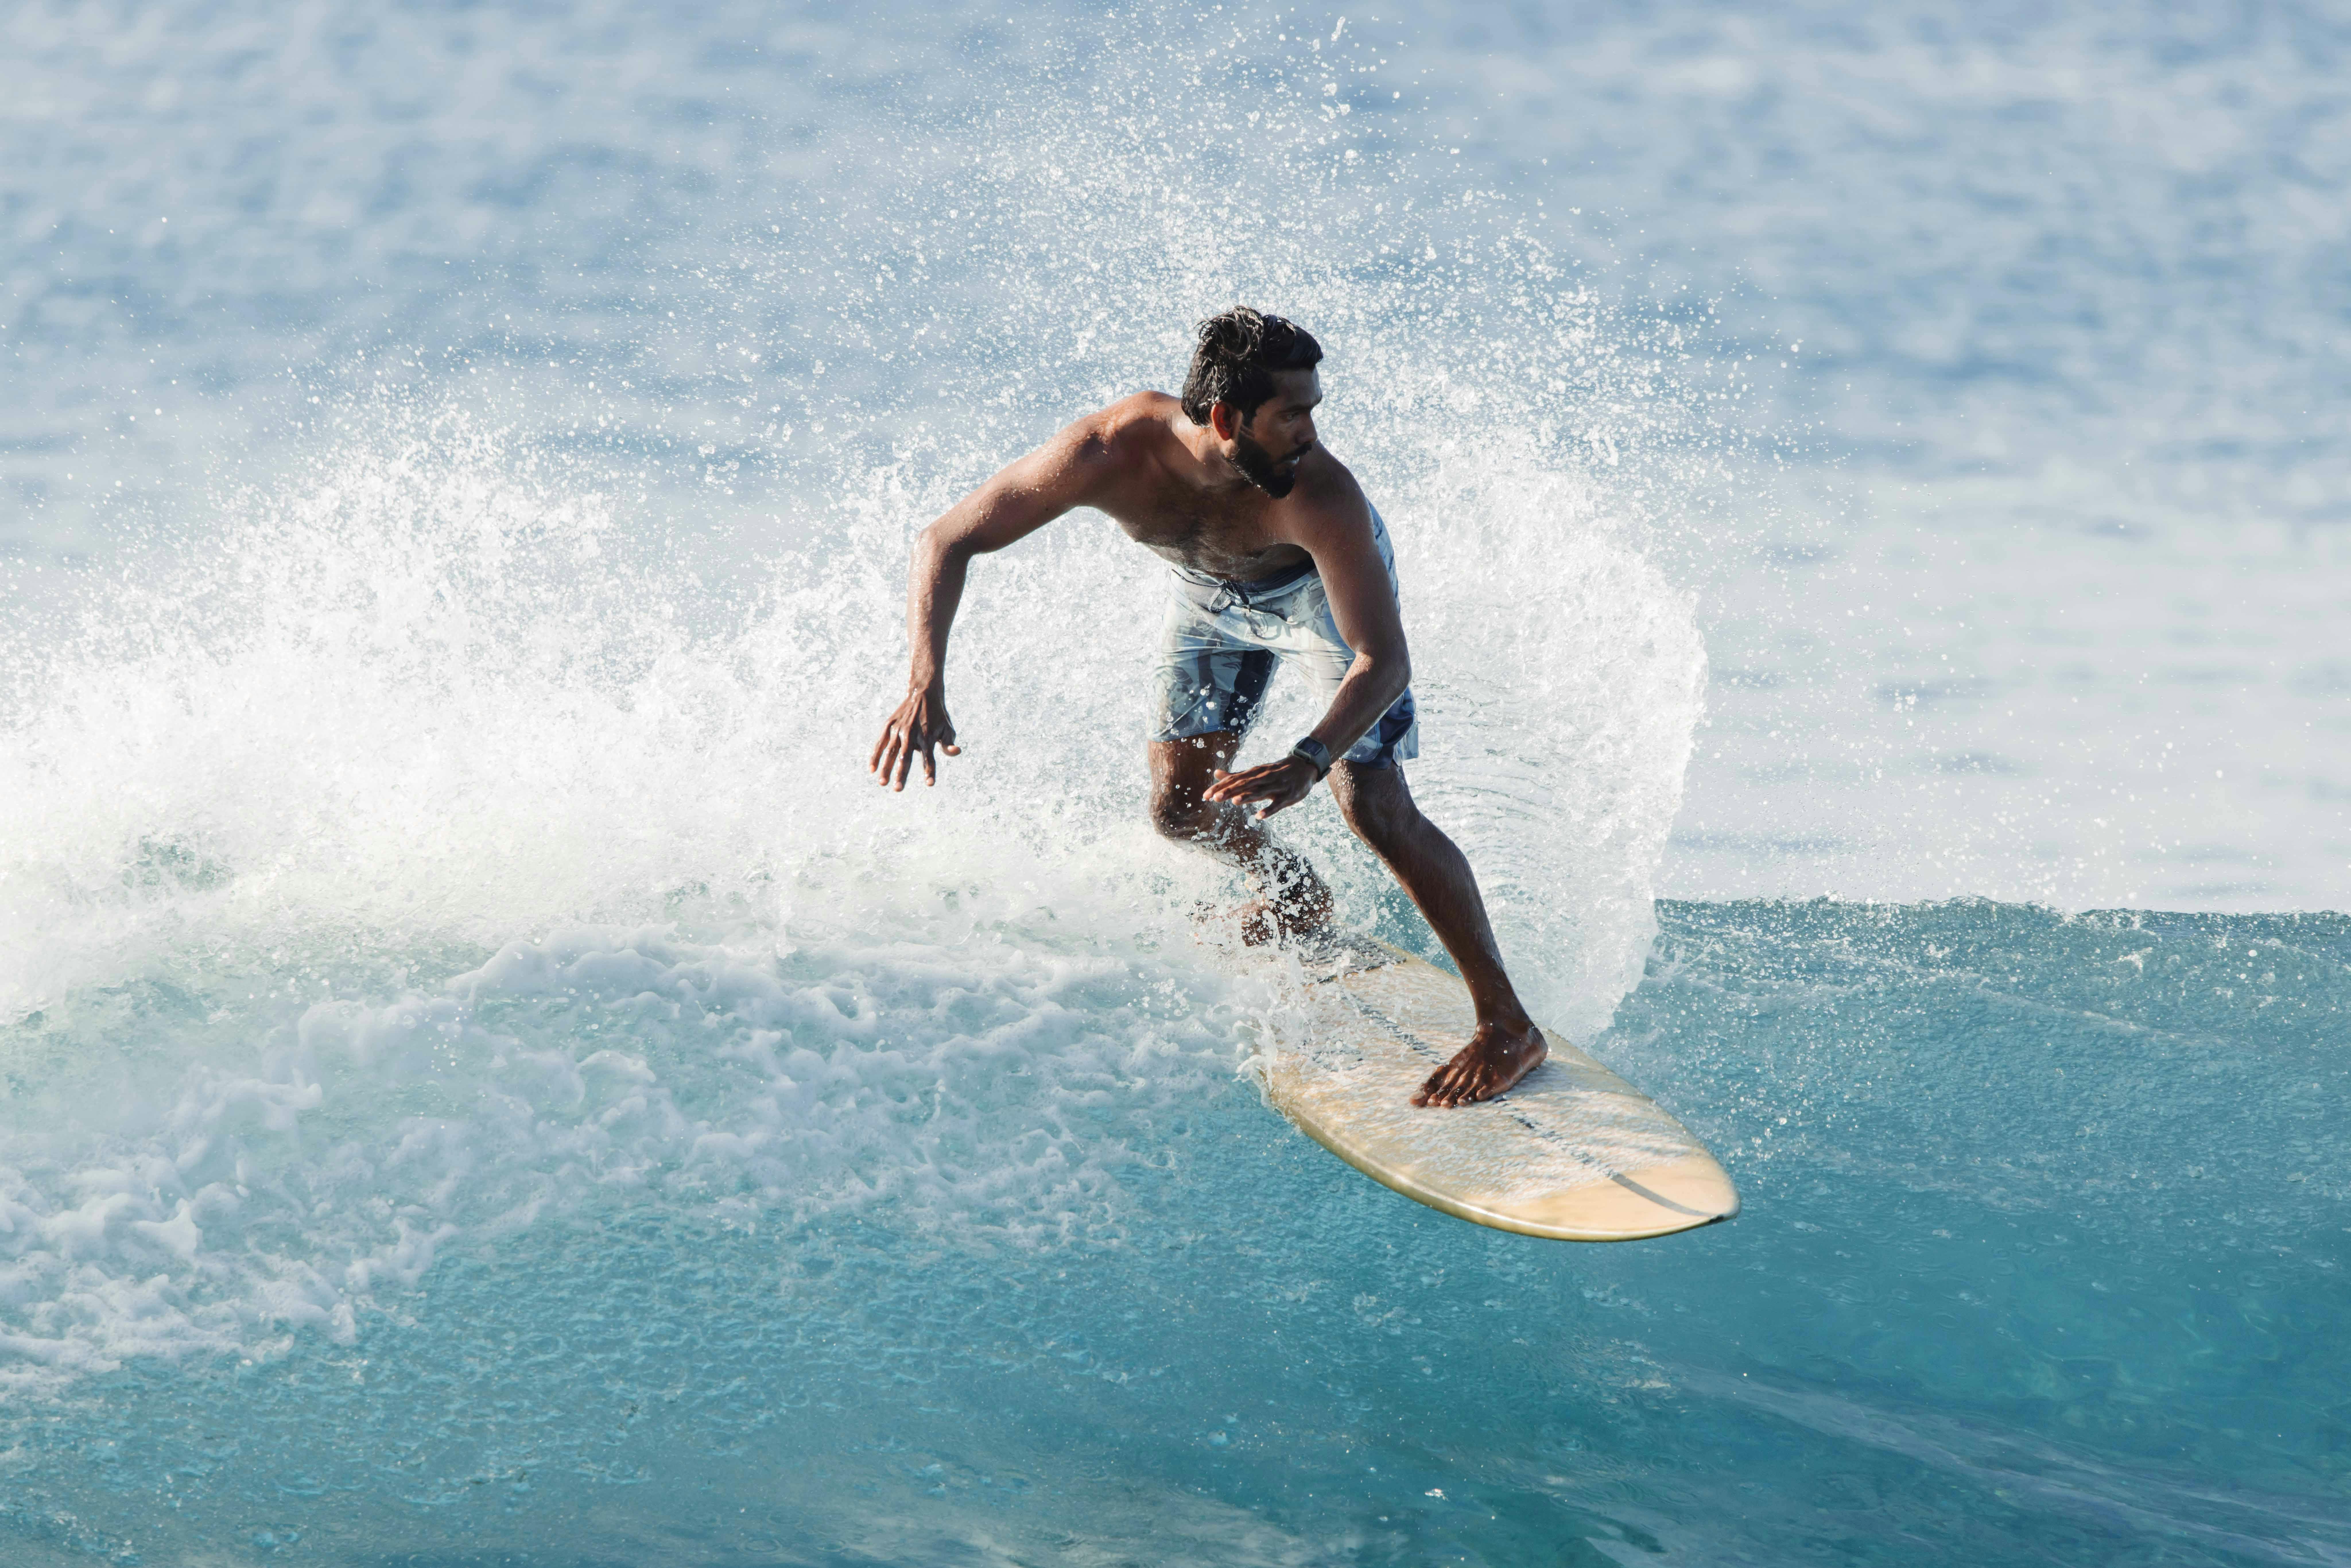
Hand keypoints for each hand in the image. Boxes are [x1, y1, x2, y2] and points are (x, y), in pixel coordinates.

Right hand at [870, 685, 959, 789]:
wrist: (923, 693)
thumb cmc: (938, 716)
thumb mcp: (947, 728)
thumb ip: (948, 743)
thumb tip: (956, 752)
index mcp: (927, 735)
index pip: (929, 757)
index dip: (930, 770)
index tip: (930, 784)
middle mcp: (911, 732)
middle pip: (906, 756)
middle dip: (901, 773)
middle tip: (897, 789)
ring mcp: (898, 729)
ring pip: (891, 751)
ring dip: (886, 768)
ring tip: (882, 783)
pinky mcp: (889, 725)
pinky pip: (880, 743)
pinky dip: (875, 755)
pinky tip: (871, 769)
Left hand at [1201, 754, 1320, 820]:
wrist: (1304, 766)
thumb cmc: (1276, 771)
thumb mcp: (1256, 772)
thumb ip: (1236, 775)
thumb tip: (1216, 774)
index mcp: (1254, 773)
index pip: (1234, 780)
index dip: (1220, 788)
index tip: (1206, 796)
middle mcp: (1263, 778)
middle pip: (1244, 784)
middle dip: (1230, 791)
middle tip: (1214, 798)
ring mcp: (1276, 786)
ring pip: (1260, 792)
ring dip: (1248, 797)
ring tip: (1234, 802)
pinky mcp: (1287, 796)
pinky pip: (1277, 804)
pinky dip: (1269, 810)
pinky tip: (1259, 817)